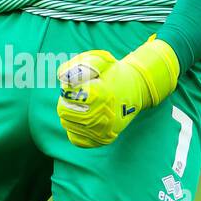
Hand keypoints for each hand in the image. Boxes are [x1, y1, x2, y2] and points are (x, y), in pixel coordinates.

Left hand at [57, 37, 178, 147]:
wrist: (136, 89)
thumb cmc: (113, 73)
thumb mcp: (99, 60)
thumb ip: (77, 65)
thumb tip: (63, 79)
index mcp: (100, 95)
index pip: (67, 95)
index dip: (69, 87)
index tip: (81, 83)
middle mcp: (102, 117)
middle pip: (64, 110)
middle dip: (68, 100)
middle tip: (82, 94)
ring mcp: (102, 131)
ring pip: (67, 123)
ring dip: (71, 113)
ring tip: (86, 105)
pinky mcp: (102, 140)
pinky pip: (75, 138)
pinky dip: (75, 128)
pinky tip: (84, 118)